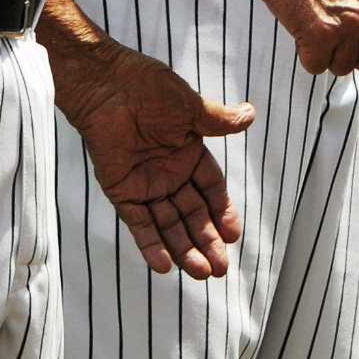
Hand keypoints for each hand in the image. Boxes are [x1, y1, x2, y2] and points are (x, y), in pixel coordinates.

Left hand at [58, 40, 256, 278]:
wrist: (106, 85)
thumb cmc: (148, 87)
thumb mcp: (191, 106)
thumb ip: (219, 121)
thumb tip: (251, 115)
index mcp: (189, 153)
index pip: (211, 190)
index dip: (223, 212)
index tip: (234, 234)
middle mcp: (169, 173)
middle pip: (193, 214)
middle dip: (208, 241)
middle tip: (222, 267)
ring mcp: (145, 184)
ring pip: (168, 225)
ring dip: (184, 249)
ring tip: (201, 272)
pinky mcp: (121, 191)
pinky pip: (138, 223)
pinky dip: (150, 245)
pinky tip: (165, 265)